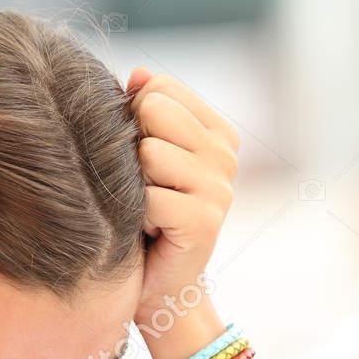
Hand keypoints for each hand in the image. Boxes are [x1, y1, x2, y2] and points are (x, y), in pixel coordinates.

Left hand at [126, 67, 239, 323]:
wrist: (157, 285)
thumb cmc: (144, 216)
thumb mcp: (142, 155)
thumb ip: (143, 111)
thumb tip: (138, 73)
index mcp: (216, 132)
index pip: (161, 88)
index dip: (136, 119)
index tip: (143, 159)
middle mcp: (225, 155)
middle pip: (154, 112)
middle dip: (133, 148)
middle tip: (143, 186)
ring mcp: (220, 188)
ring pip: (149, 153)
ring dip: (133, 186)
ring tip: (146, 209)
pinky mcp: (206, 222)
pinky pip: (149, 197)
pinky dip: (137, 217)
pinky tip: (150, 231)